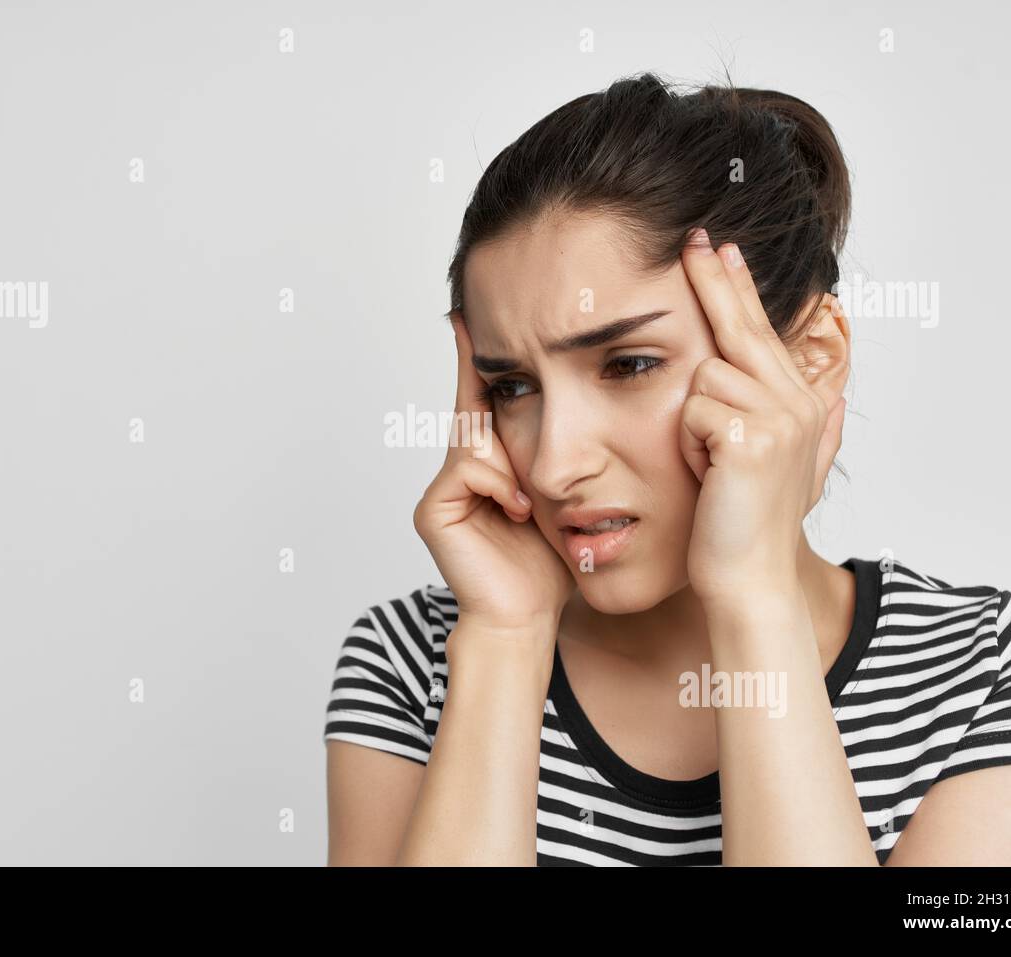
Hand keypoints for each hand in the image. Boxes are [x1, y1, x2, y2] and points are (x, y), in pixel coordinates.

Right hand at [412, 312, 574, 636]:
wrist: (529, 616)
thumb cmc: (554, 561)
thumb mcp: (567, 492)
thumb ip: (557, 454)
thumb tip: (577, 405)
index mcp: (492, 461)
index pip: (483, 398)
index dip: (476, 359)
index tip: (465, 312)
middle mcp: (461, 467)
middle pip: (478, 412)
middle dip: (497, 396)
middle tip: (494, 372)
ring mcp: (445, 487)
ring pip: (478, 438)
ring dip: (512, 465)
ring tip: (523, 503)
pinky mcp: (433, 508)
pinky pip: (470, 468)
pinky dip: (500, 485)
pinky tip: (514, 511)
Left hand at [677, 228, 846, 605]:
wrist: (749, 579)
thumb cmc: (746, 528)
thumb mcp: (778, 466)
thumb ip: (803, 422)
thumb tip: (833, 388)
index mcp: (804, 405)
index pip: (763, 335)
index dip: (739, 292)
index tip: (721, 250)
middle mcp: (800, 402)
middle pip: (742, 329)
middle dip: (713, 281)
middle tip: (693, 237)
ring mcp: (780, 416)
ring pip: (704, 377)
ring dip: (692, 424)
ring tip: (711, 468)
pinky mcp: (751, 435)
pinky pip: (694, 408)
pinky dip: (688, 444)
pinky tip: (708, 475)